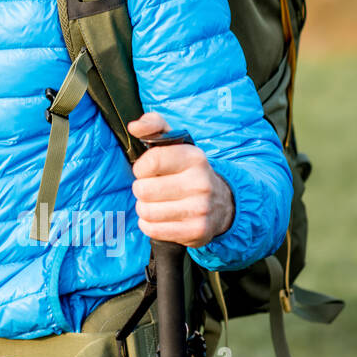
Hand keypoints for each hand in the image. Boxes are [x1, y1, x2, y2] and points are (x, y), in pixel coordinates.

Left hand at [127, 112, 234, 247]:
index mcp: (194, 157)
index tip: (146, 170)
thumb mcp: (175, 142)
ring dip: (145, 208)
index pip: (151, 161)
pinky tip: (161, 218)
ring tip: (158, 203)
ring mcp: (201, 209)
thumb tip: (134, 126)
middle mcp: (200, 183)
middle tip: (153, 188)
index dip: (141, 168)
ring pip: (146, 211)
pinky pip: (153, 229)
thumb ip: (153, 125)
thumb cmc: (188, 170)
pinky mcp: (197, 231)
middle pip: (143, 189)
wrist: (223, 202)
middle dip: (142, 189)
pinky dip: (150, 224)